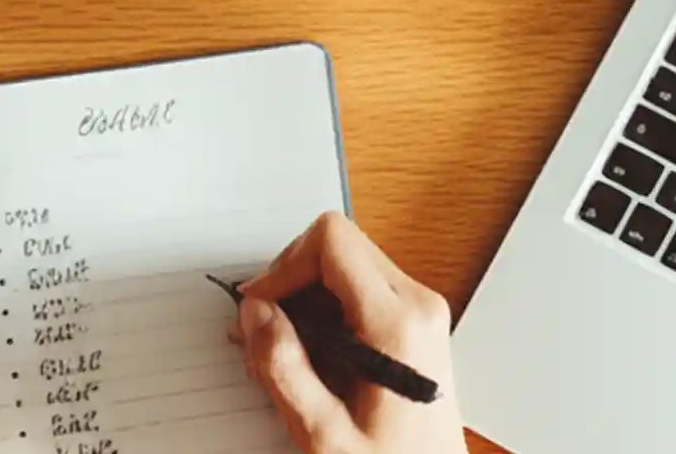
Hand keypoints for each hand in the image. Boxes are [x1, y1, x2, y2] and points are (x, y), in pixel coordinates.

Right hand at [231, 212, 467, 453]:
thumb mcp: (326, 434)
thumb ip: (285, 369)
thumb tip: (255, 312)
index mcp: (398, 323)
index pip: (333, 241)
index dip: (284, 266)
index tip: (260, 307)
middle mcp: (417, 304)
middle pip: (337, 247)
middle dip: (289, 283)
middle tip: (261, 333)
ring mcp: (420, 310)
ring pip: (344, 265)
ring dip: (303, 299)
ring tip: (280, 354)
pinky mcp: (414, 321)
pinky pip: (358, 289)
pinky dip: (323, 311)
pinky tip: (307, 357)